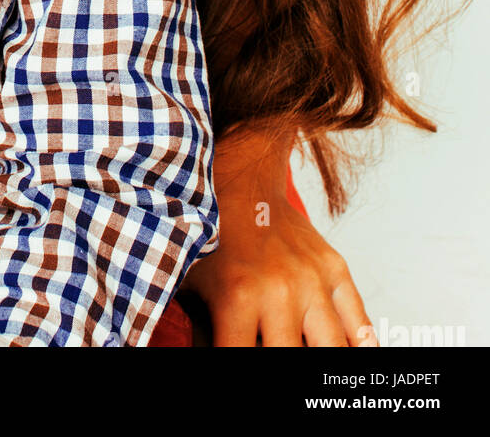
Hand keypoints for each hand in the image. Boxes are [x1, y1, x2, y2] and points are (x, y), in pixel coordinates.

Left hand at [179, 131, 374, 346]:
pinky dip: (362, 349)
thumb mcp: (193, 288)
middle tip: (273, 350)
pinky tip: (355, 358)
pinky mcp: (336, 270)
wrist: (240, 182)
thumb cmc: (210, 239)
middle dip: (281, 363)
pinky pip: (361, 324)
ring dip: (321, 361)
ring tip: (314, 367)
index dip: (238, 371)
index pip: (245, 361)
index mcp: (240, 296)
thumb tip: (212, 366)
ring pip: (334, 350)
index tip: (238, 361)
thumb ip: (207, 337)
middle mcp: (281, 289)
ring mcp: (314, 280)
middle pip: (292, 358)